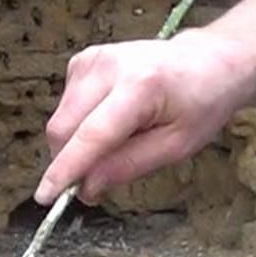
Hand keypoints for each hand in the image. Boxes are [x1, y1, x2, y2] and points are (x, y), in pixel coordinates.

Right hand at [35, 28, 255, 205]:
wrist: (210, 61)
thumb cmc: (201, 103)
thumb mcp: (177, 146)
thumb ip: (128, 166)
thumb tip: (87, 187)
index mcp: (139, 86)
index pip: (91, 136)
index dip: (65, 170)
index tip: (45, 197)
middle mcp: (109, 66)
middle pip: (63, 127)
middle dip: (69, 161)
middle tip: (93, 182)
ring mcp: (93, 59)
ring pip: (61, 119)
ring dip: (76, 144)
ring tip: (118, 141)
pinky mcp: (84, 60)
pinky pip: (66, 105)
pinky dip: (79, 124)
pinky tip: (109, 119)